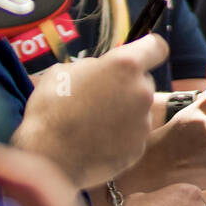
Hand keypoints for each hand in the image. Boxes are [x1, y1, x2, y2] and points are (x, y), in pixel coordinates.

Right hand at [12, 33, 167, 188]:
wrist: (48, 158)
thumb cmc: (50, 110)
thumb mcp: (63, 71)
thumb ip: (91, 66)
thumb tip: (99, 70)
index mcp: (125, 65)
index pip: (156, 47)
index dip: (149, 49)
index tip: (141, 54)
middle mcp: (142, 91)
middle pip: (143, 81)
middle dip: (126, 86)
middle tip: (99, 97)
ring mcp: (143, 121)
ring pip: (138, 109)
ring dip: (123, 112)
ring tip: (92, 124)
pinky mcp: (139, 147)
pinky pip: (132, 135)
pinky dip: (119, 136)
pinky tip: (95, 141)